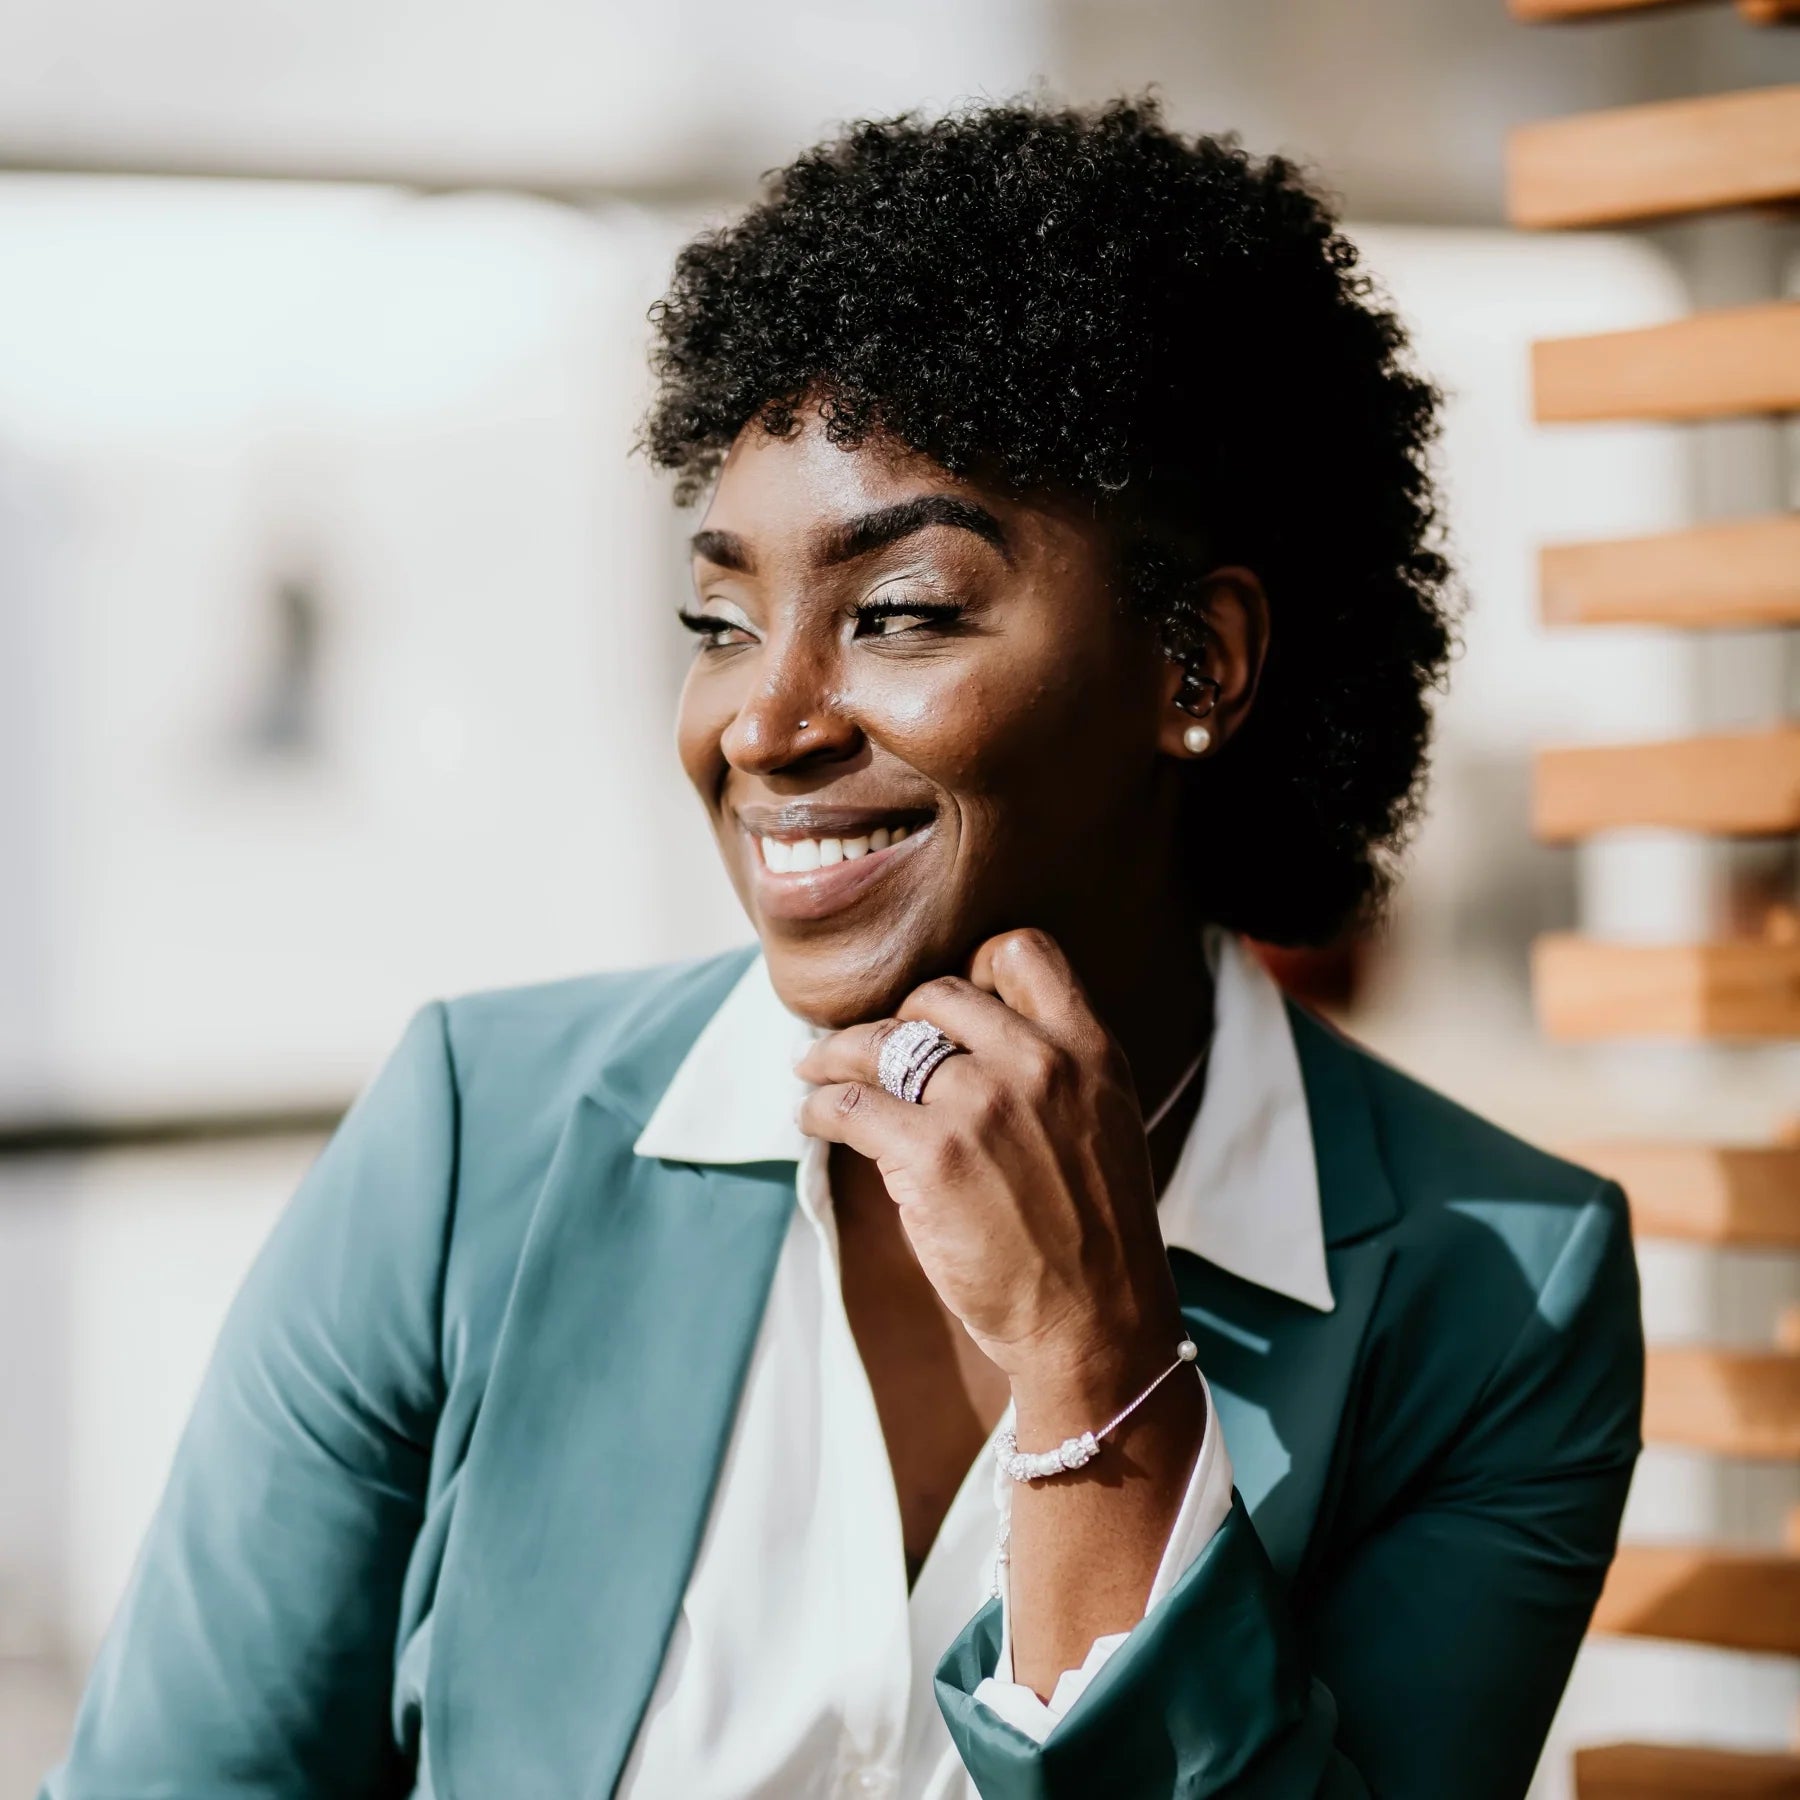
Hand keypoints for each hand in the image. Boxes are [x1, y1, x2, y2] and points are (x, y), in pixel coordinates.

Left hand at [794, 929, 1186, 1403]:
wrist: (1096, 1324)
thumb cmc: (1095, 1236)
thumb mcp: (1103, 1126)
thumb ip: (1052, 1073)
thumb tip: (962, 1042)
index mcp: (1090, 1050)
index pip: (1022, 951)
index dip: (972, 967)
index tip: (940, 1004)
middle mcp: (1039, 1062)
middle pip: (936, 994)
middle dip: (894, 1018)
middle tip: (868, 1046)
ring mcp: (983, 1104)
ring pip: (880, 1042)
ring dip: (835, 1052)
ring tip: (812, 1066)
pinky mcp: (932, 1155)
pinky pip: (849, 1103)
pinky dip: (819, 1105)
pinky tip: (812, 1115)